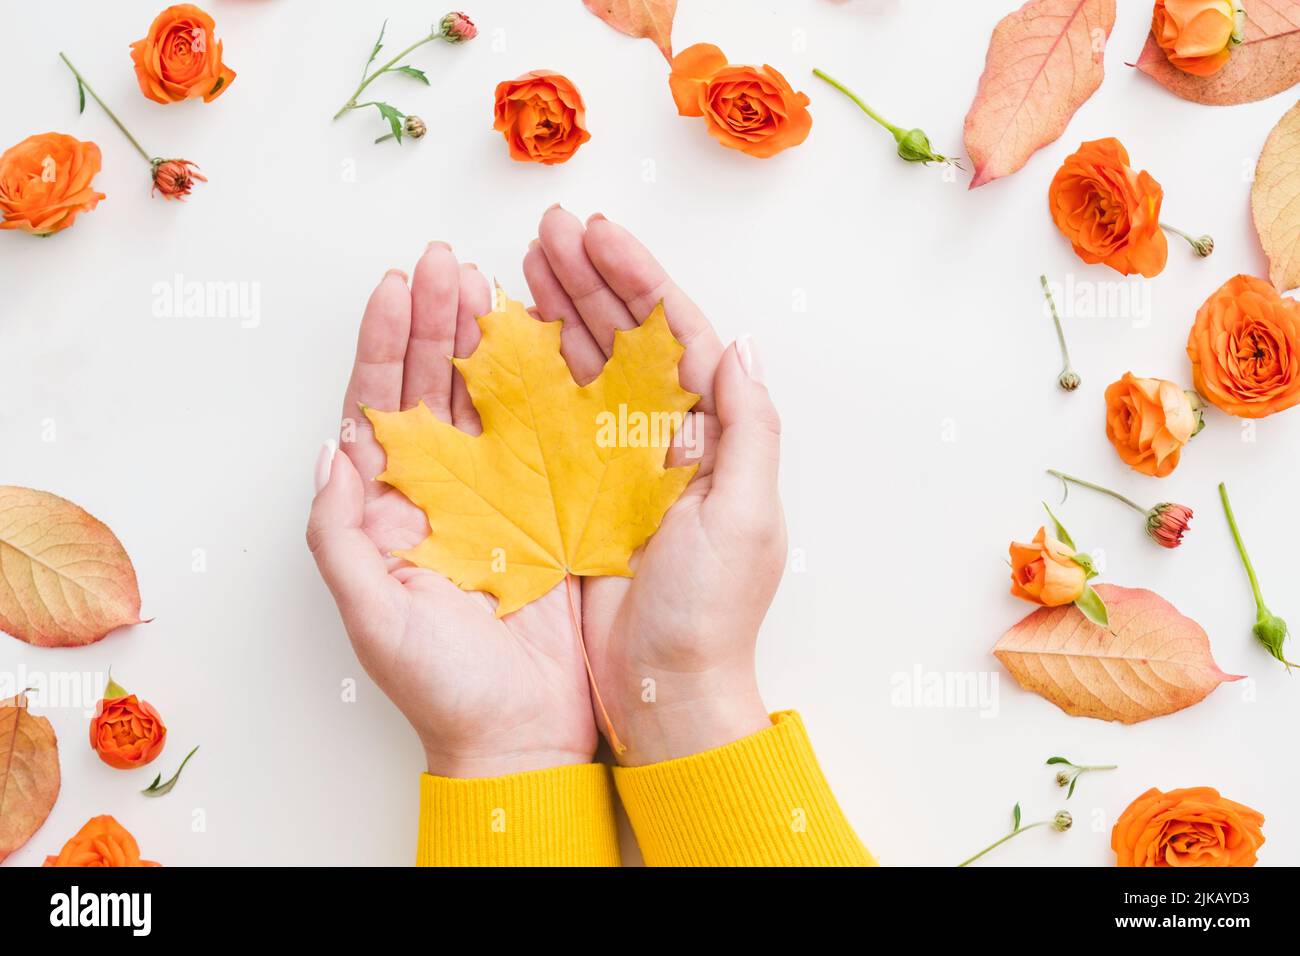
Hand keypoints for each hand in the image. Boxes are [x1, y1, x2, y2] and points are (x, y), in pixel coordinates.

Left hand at [307, 245, 597, 777]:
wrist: (519, 736)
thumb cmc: (439, 689)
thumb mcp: (373, 615)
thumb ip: (340, 536)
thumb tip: (330, 452)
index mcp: (391, 510)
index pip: (380, 410)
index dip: (383, 346)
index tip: (394, 286)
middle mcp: (442, 493)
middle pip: (431, 388)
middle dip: (433, 321)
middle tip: (445, 263)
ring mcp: (498, 498)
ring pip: (485, 401)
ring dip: (482, 340)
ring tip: (486, 282)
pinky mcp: (551, 511)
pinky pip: (543, 435)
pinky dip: (542, 387)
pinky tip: (542, 343)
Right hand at [523, 207, 786, 765]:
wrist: (665, 693)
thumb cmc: (710, 615)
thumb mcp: (745, 519)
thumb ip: (749, 428)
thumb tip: (742, 345)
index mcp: (712, 435)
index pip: (678, 335)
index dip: (639, 280)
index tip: (599, 235)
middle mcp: (667, 438)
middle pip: (628, 338)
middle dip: (590, 278)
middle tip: (546, 231)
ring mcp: (620, 462)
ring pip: (588, 366)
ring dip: (561, 311)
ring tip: (524, 263)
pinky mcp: (581, 493)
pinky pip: (555, 416)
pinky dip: (534, 373)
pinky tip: (509, 337)